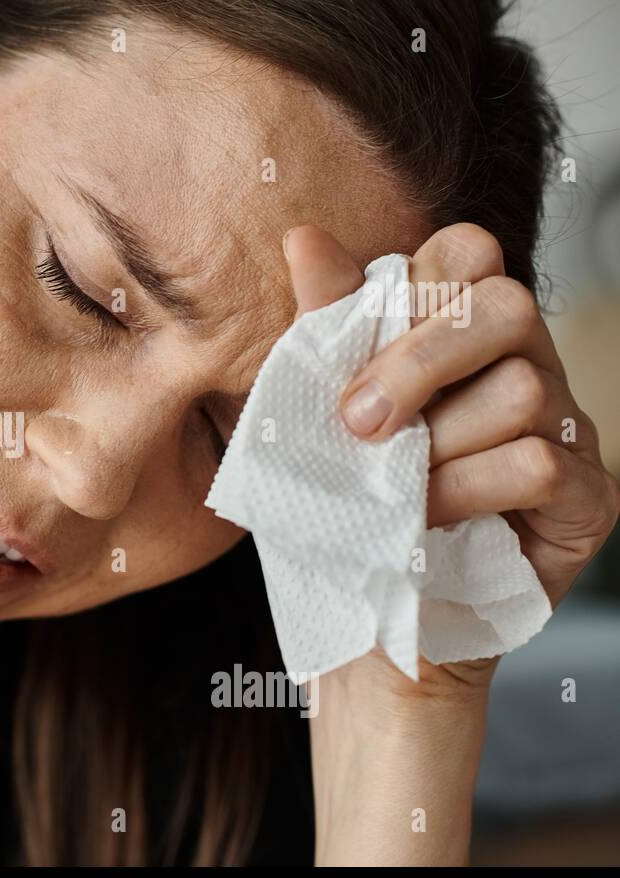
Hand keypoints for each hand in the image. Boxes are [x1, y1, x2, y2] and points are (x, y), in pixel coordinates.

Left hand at [283, 223, 619, 863]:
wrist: (361, 625)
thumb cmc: (338, 516)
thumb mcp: (312, 419)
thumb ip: (323, 328)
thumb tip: (304, 235)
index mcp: (456, 340)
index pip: (466, 255)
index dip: (415, 287)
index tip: (351, 356)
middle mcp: (521, 371)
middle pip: (506, 304)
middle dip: (418, 359)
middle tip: (356, 424)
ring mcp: (564, 430)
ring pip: (521, 388)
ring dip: (434, 447)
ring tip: (394, 494)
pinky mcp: (588, 497)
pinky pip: (540, 460)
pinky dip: (467, 491)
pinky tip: (429, 524)